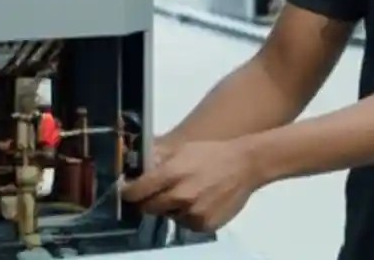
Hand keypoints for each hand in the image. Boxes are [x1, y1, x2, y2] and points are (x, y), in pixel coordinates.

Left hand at [120, 140, 263, 232]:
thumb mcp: (182, 149)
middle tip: (160, 190)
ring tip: (187, 192)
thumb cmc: (211, 154)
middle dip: (149, 200)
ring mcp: (193, 213)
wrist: (246, 164)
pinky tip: (199, 201)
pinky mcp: (204, 225)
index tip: (127, 190)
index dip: (128, 192)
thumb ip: (156, 157)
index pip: (136, 191)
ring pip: (168, 216)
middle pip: (148, 208)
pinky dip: (187, 216)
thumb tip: (132, 164)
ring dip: (171, 208)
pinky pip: (185, 224)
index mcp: (172, 173)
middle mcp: (181, 196)